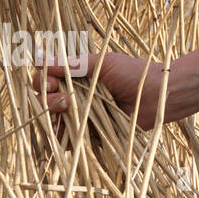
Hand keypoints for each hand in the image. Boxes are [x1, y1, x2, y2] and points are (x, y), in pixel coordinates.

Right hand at [31, 52, 164, 143]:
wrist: (160, 95)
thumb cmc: (135, 73)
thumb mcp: (103, 63)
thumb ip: (73, 64)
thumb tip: (39, 58)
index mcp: (76, 77)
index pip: (45, 81)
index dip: (42, 83)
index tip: (52, 83)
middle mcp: (75, 96)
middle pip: (43, 102)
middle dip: (47, 101)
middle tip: (65, 100)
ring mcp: (81, 116)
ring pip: (51, 122)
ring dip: (52, 117)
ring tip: (68, 111)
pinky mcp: (89, 134)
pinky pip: (67, 139)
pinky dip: (63, 135)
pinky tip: (69, 128)